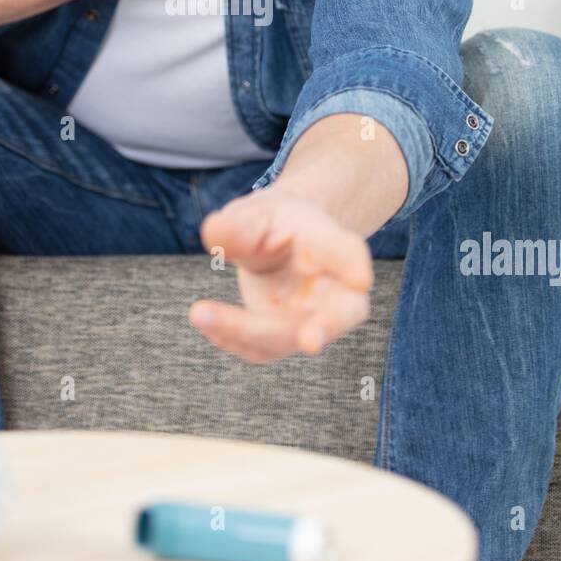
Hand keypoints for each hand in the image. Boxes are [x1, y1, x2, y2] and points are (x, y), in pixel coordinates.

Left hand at [190, 188, 373, 361]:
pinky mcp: (285, 339)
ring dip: (247, 333)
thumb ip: (238, 224)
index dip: (353, 264)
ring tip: (200, 313)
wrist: (279, 240)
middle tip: (310, 341)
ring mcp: (313, 321)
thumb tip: (218, 238)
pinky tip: (205, 320)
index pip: (347, 251)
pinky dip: (231, 337)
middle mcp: (334, 289)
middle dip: (326, 329)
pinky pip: (261, 348)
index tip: (360, 278)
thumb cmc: (272, 222)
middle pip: (341, 313)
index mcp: (332, 244)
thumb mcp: (254, 211)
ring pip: (290, 339)